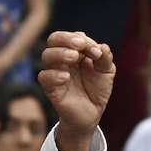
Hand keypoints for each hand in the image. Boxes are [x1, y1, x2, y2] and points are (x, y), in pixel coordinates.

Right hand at [38, 31, 113, 146]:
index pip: (72, 37)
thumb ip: (105, 58)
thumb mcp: (106, 72)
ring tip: (74, 57)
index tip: (97, 52)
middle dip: (66, 39)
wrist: (93, 114)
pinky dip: (53, 75)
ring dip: (60, 53)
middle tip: (80, 46)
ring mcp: (55, 73)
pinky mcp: (51, 89)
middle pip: (53, 39)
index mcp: (75, 52)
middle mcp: (62, 60)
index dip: (84, 40)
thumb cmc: (97, 90)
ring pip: (47, 55)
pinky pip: (44, 78)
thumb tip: (102, 47)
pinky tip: (66, 77)